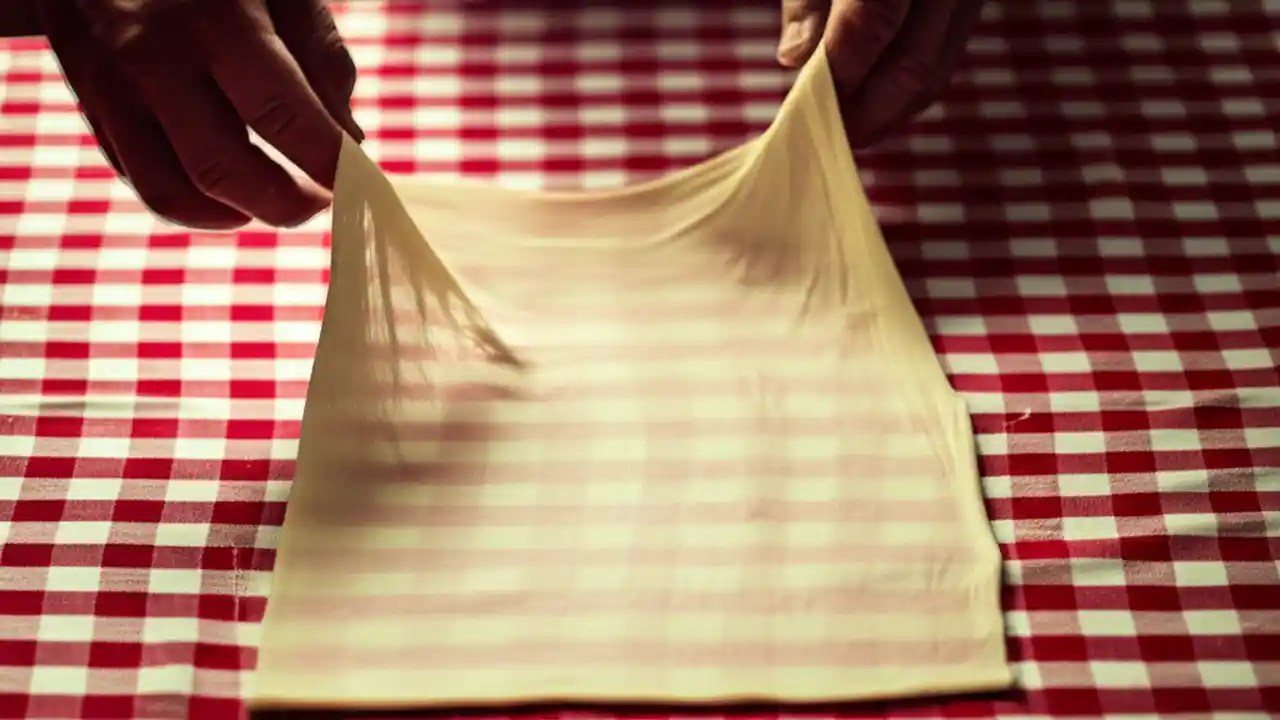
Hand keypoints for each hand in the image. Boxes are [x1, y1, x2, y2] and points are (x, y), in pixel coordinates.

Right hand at [38, 0, 362, 228]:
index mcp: (215, 20)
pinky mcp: (92, 110)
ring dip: (238, 214)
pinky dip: (196, 204)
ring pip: (173, 194)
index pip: (281, 115)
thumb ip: (320, 53)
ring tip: (279, 198)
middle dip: (287, 205)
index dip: (328, 165)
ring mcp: (111, 89)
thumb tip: (349, 141)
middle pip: (223, 170)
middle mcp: (154, 59)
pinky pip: (143, 182)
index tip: (361, 185)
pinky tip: (233, 191)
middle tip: (323, 202)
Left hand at [777, 0, 983, 147]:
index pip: (872, 23)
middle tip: (823, 140)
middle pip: (915, 64)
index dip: (838, 76)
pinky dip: (908, 84)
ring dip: (889, 110)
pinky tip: (872, 98)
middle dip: (866, 115)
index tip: (804, 112)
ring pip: (936, 67)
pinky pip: (946, 52)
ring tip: (844, 129)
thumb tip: (796, 60)